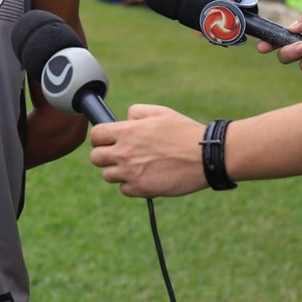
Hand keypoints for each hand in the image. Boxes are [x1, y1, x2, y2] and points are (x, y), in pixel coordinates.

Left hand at [89, 104, 207, 197]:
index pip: (95, 135)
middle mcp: (124, 153)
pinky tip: (143, 177)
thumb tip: (124, 119)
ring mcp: (131, 173)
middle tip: (120, 154)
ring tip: (134, 166)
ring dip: (117, 171)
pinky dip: (130, 185)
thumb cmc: (185, 132)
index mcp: (126, 132)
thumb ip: (136, 112)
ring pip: (107, 175)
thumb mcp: (160, 112)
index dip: (101, 137)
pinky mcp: (142, 189)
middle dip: (105, 155)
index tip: (108, 140)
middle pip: (95, 158)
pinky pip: (123, 189)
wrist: (206, 157)